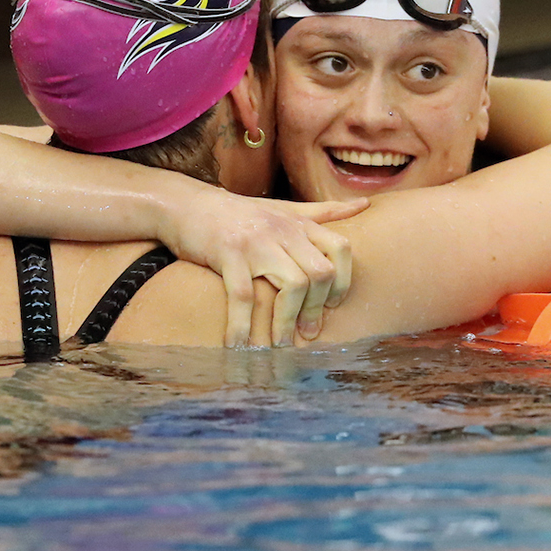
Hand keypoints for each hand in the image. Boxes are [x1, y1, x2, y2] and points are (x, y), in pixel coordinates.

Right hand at [157, 190, 366, 346]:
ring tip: (279, 345)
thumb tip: (364, 205)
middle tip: (308, 332)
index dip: (343, 280)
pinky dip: (243, 326)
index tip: (332, 305)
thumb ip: (322, 212)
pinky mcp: (228, 254)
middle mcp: (283, 230)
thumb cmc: (238, 213)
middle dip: (317, 308)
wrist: (187, 205)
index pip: (341, 248)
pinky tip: (239, 345)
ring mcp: (257, 242)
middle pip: (321, 273)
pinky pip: (243, 297)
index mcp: (299, 223)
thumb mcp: (284, 208)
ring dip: (287, 322)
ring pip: (292, 286)